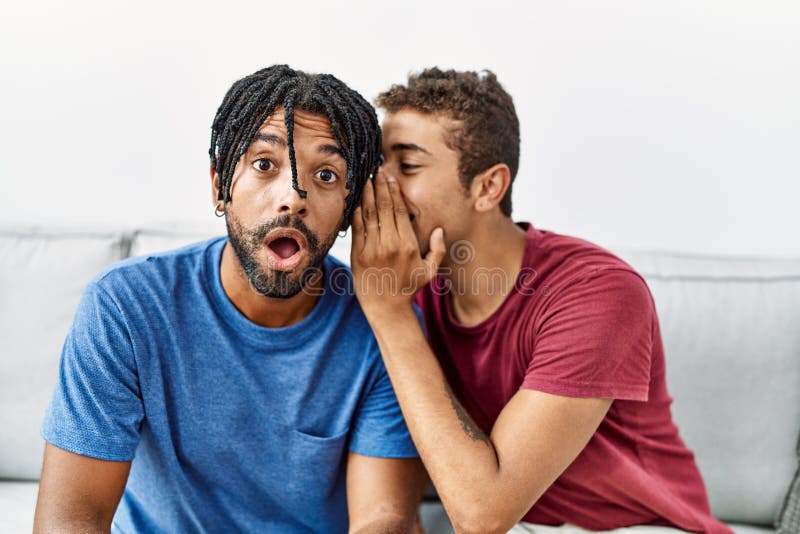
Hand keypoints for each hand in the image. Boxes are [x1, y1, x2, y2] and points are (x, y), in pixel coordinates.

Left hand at [351, 170, 444, 316]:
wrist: (386, 308)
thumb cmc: (408, 288)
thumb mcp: (429, 271)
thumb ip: (437, 249)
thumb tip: (440, 229)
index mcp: (409, 245)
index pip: (401, 211)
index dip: (394, 192)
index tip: (391, 179)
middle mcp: (390, 244)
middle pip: (384, 208)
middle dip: (380, 187)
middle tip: (376, 171)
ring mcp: (372, 249)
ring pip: (369, 214)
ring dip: (366, 195)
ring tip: (365, 180)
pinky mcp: (358, 255)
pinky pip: (357, 228)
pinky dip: (355, 212)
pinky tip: (355, 200)